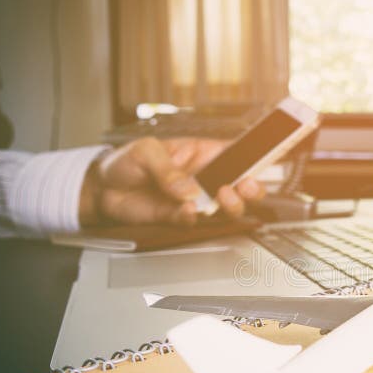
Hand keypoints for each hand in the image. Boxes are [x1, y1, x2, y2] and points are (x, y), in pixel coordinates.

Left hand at [79, 137, 264, 225]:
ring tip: (220, 197)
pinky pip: (195, 220)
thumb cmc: (125, 162)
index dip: (258, 154)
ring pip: (227, 209)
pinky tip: (186, 209)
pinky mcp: (179, 217)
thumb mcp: (145, 152)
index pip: (237, 153)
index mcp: (203, 154)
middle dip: (251, 188)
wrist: (100, 190)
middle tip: (244, 186)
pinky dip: (193, 217)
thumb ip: (169, 169)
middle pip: (242, 186)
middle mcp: (204, 178)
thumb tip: (190, 189)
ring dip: (229, 205)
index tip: (273, 153)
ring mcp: (195, 200)